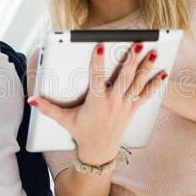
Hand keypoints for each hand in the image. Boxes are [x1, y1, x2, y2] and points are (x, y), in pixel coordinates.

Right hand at [28, 43, 165, 164]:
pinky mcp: (132, 109)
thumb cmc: (81, 132)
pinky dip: (155, 84)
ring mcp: (125, 106)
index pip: (97, 79)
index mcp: (96, 103)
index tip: (100, 48)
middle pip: (123, 78)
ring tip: (153, 52)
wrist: (98, 151)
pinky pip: (146, 95)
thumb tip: (32, 99)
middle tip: (138, 44)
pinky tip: (163, 72)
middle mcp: (113, 103)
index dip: (98, 63)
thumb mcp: (64, 120)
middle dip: (131, 60)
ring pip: (137, 83)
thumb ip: (47, 108)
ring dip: (146, 67)